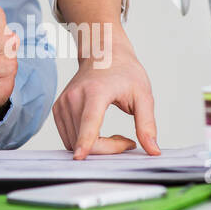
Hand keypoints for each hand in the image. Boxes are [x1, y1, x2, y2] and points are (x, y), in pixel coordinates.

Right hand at [53, 33, 160, 158]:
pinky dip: (84, 141)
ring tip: (115, 135)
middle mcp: (74, 96)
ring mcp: (62, 103)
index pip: (89, 120)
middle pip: (83, 138)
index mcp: (96, 91)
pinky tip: (99, 132)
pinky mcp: (58, 109)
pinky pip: (68, 137)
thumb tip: (153, 150)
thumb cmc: (124, 72)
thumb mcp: (143, 95)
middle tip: (128, 141)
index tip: (80, 157)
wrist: (103, 52)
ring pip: (73, 141)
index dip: (86, 140)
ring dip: (95, 147)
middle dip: (107, 149)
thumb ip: (147, 124)